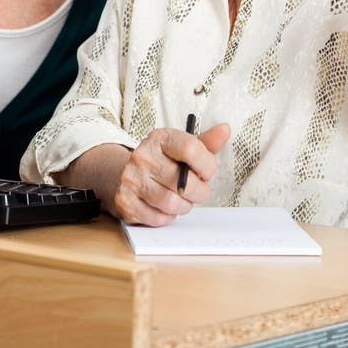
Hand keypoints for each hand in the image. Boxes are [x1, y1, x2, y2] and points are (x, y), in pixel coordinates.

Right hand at [114, 122, 230, 225]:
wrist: (123, 174)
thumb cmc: (161, 161)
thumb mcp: (181, 147)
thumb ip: (205, 142)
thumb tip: (225, 129)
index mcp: (160, 138)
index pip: (191, 149)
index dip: (206, 165)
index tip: (207, 171)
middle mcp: (143, 156)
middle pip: (185, 182)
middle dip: (199, 191)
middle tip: (197, 190)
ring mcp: (132, 179)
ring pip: (172, 203)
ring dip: (184, 205)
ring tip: (182, 198)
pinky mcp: (126, 202)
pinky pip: (158, 218)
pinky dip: (168, 216)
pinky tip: (165, 206)